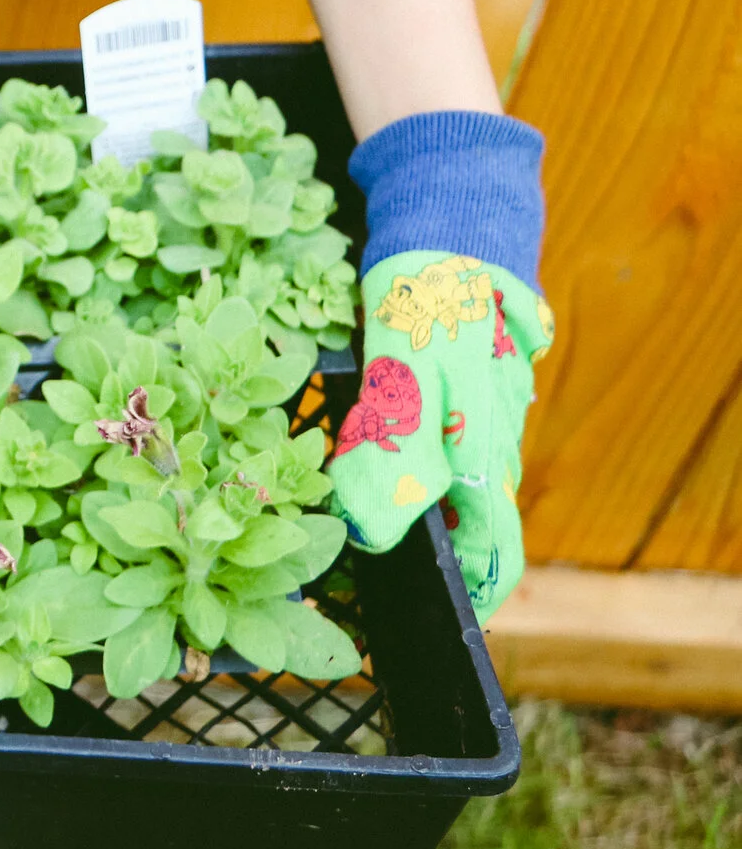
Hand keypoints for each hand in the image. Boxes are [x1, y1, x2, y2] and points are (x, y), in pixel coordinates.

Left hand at [326, 250, 552, 619]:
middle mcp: (491, 439)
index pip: (496, 548)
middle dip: (427, 553)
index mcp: (486, 449)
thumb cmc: (428, 302)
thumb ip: (397, 452)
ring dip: (411, 508)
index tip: (439, 623)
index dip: (475, 593)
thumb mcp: (404, 376)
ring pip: (450, 481)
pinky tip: (357, 461)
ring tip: (351, 524)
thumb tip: (378, 532)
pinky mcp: (457, 389)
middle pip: (468, 520)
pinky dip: (403, 463)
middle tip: (364, 573)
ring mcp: (478, 413)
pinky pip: (436, 443)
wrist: (447, 225)